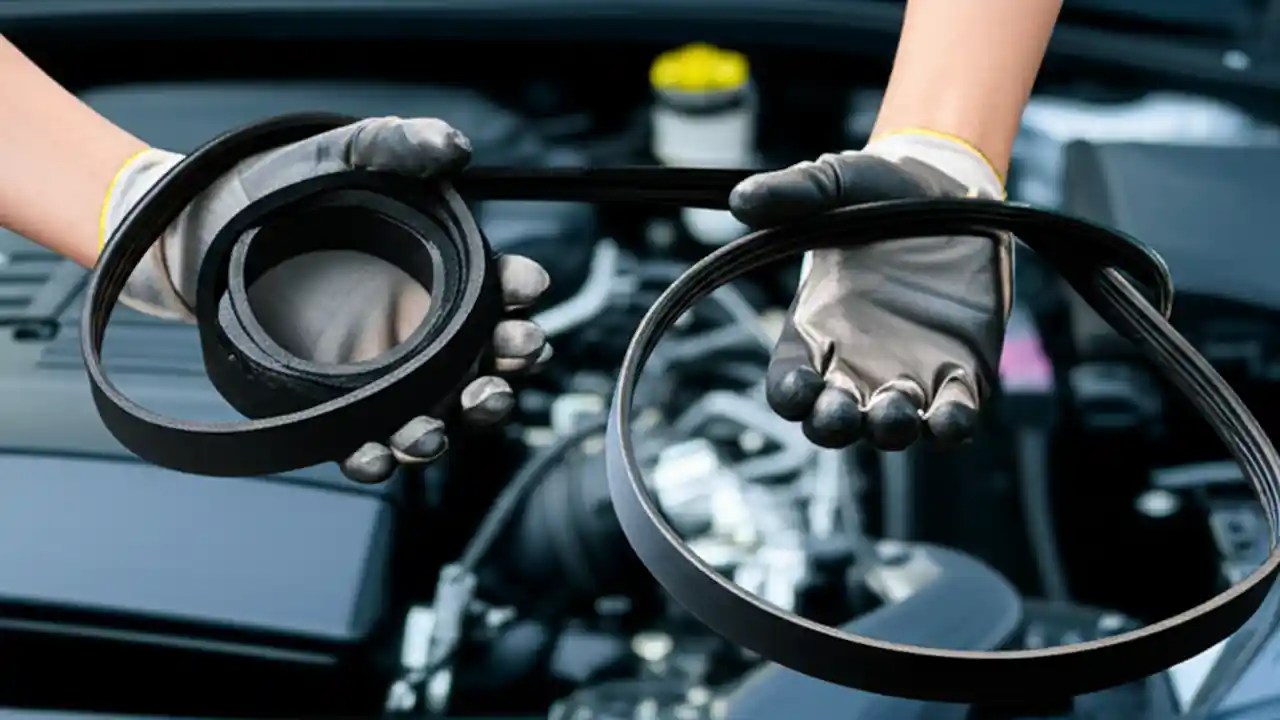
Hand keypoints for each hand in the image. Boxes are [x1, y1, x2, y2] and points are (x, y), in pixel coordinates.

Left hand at [102, 116, 551, 482]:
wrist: (198, 230)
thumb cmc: (277, 187)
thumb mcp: (341, 153)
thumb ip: (398, 142)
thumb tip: (454, 147)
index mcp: (437, 275)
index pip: (500, 290)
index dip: (520, 290)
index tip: (524, 284)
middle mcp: (421, 331)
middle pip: (486, 364)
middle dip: (506, 367)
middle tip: (507, 358)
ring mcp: (382, 374)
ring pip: (436, 414)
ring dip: (448, 427)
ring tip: (437, 426)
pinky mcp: (335, 407)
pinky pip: (364, 444)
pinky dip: (375, 459)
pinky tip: (377, 453)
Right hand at [728, 132, 1011, 450]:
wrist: (951, 186)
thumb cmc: (879, 189)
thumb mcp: (834, 183)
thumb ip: (791, 194)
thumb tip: (741, 198)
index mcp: (816, 329)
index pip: (789, 382)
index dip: (789, 393)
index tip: (799, 385)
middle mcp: (857, 362)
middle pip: (832, 421)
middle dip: (833, 425)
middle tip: (841, 410)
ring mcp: (909, 373)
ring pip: (890, 428)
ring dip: (888, 429)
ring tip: (893, 409)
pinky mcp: (961, 372)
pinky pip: (952, 417)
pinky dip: (951, 425)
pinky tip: (951, 416)